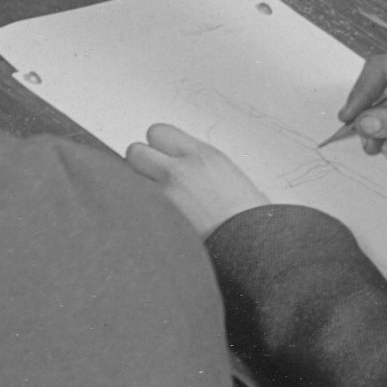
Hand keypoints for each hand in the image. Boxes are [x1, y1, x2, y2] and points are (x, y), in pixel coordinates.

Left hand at [127, 123, 268, 234]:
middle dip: (141, 165)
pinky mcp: (154, 224)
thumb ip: (204, 172)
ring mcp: (163, 198)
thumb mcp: (235, 182)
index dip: (158, 146)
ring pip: (128, 182)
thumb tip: (190, 175)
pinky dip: (138, 217)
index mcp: (203, 158)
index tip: (162, 158)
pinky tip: (154, 227)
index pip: (158, 132)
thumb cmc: (254, 224)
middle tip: (153, 182)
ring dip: (136, 192)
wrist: (258, 254)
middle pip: (135, 151)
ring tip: (156, 208)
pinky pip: (132, 212)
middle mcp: (179, 173)